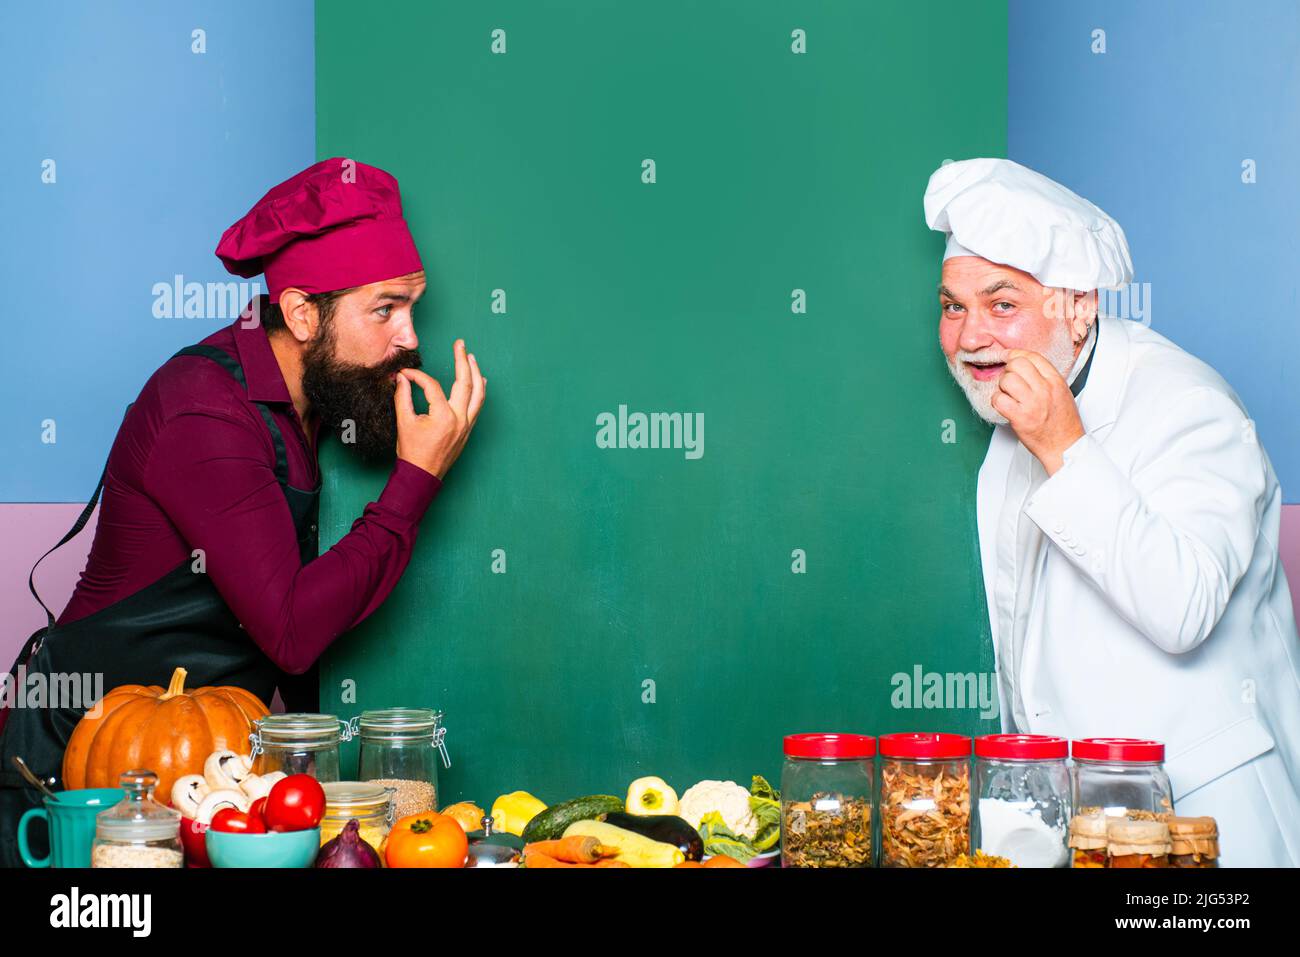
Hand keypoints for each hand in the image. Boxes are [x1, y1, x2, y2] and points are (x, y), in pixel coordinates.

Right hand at [393, 339, 485, 478]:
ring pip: (478, 394)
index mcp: (443, 416)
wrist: (421, 476)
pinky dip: (479, 391)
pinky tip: (479, 380)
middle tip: (460, 343)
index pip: (432, 386)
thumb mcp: (403, 423)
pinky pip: (478, 406)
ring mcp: (467, 425)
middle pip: (465, 382)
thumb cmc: (412, 452)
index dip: (417, 377)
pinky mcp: (468, 430)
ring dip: (476, 373)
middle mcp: (460, 419)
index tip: (405, 373)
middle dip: (462, 360)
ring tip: (471, 357)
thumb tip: (401, 378)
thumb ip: (402, 397)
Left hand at [992, 349, 1083, 474]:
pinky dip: (996, 401)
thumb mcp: (1061, 392)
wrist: (1065, 446)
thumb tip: (1024, 365)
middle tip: (1009, 381)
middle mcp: (1044, 389)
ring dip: (1002, 387)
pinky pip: (998, 400)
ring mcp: (1032, 403)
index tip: (1009, 358)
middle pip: (1017, 364)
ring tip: (1008, 395)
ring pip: (1006, 380)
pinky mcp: (1020, 418)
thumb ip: (1045, 378)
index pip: (1032, 356)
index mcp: (1056, 381)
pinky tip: (1004, 406)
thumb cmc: (1063, 422)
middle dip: (1008, 370)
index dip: (1016, 354)